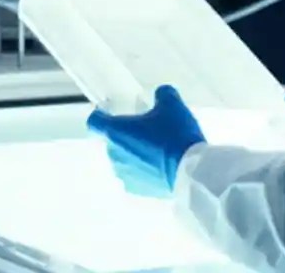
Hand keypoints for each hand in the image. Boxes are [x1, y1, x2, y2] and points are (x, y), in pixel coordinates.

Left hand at [87, 85, 205, 196]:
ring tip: (159, 150)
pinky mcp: (136, 190)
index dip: (101, 115)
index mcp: (115, 131)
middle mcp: (113, 154)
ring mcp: (123, 175)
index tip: (110, 113)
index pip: (94, 121)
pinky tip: (162, 167)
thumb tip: (161, 94)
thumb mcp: (172, 105)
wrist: (190, 171)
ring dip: (135, 154)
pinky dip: (144, 171)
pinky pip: (135, 176)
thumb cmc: (175, 135)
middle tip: (148, 130)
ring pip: (123, 160)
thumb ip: (162, 95)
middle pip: (112, 141)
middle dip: (126, 135)